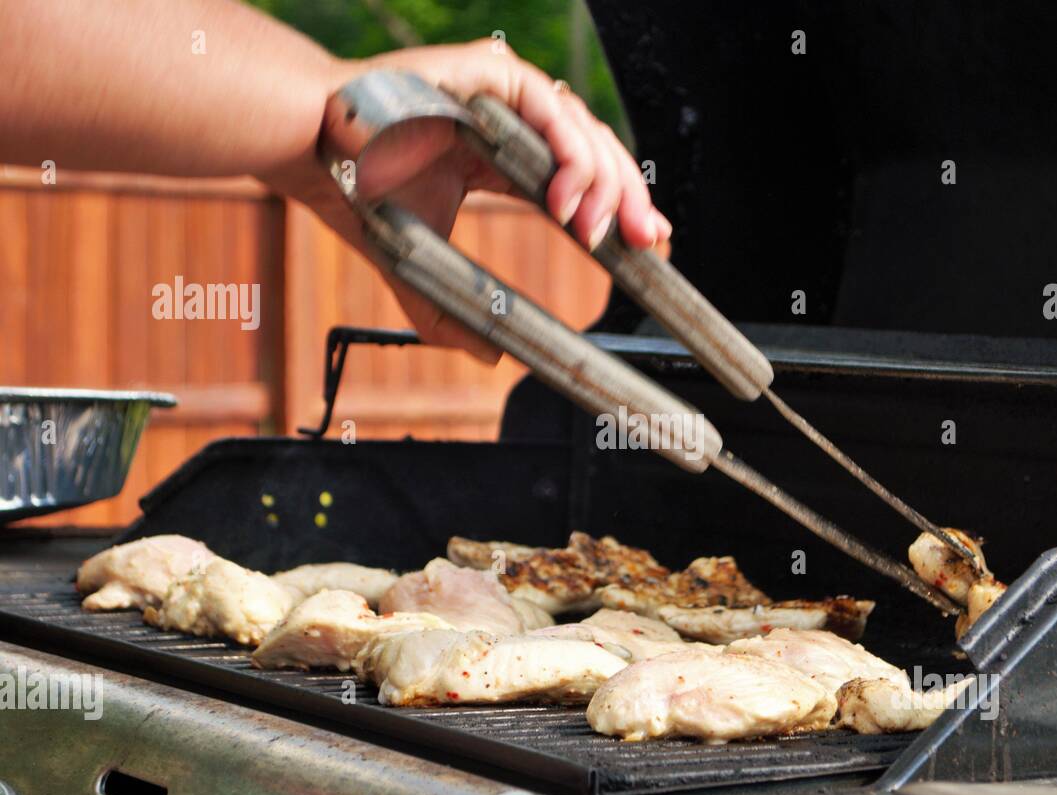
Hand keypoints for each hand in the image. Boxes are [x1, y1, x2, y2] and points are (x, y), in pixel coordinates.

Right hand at [265, 40, 671, 362]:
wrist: (311, 152)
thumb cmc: (356, 194)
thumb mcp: (420, 267)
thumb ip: (453, 314)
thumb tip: (491, 361)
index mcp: (500, 153)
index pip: (579, 176)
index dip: (617, 207)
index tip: (647, 245)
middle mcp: (509, 118)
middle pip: (593, 153)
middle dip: (628, 199)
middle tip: (646, 244)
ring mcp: (503, 92)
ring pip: (583, 131)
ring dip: (604, 184)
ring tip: (603, 233)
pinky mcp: (492, 72)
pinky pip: (551, 109)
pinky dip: (570, 155)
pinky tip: (572, 202)